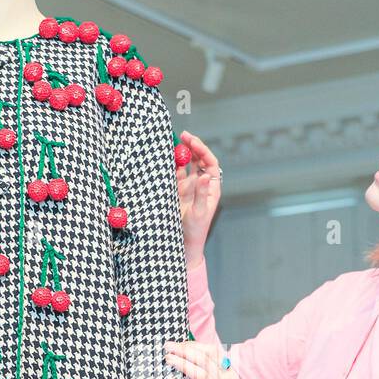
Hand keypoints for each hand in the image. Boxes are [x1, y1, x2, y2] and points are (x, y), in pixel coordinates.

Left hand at [164, 339, 256, 378]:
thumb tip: (202, 369)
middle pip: (204, 359)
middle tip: (168, 345)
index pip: (213, 352)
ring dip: (182, 364)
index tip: (181, 344)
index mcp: (231, 376)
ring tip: (168, 359)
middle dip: (185, 350)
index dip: (195, 346)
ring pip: (200, 374)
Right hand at [176, 130, 221, 267]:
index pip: (210, 163)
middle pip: (199, 160)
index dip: (202, 150)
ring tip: (174, 141)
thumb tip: (205, 175)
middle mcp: (202, 184)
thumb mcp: (199, 212)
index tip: (192, 141)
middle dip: (192, 146)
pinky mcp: (177, 190)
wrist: (183, 244)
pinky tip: (167, 155)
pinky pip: (175, 173)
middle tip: (182, 135)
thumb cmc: (195, 231)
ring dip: (182, 152)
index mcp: (212, 188)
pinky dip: (172, 164)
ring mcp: (189, 186)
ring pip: (187, 164)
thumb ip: (202, 194)